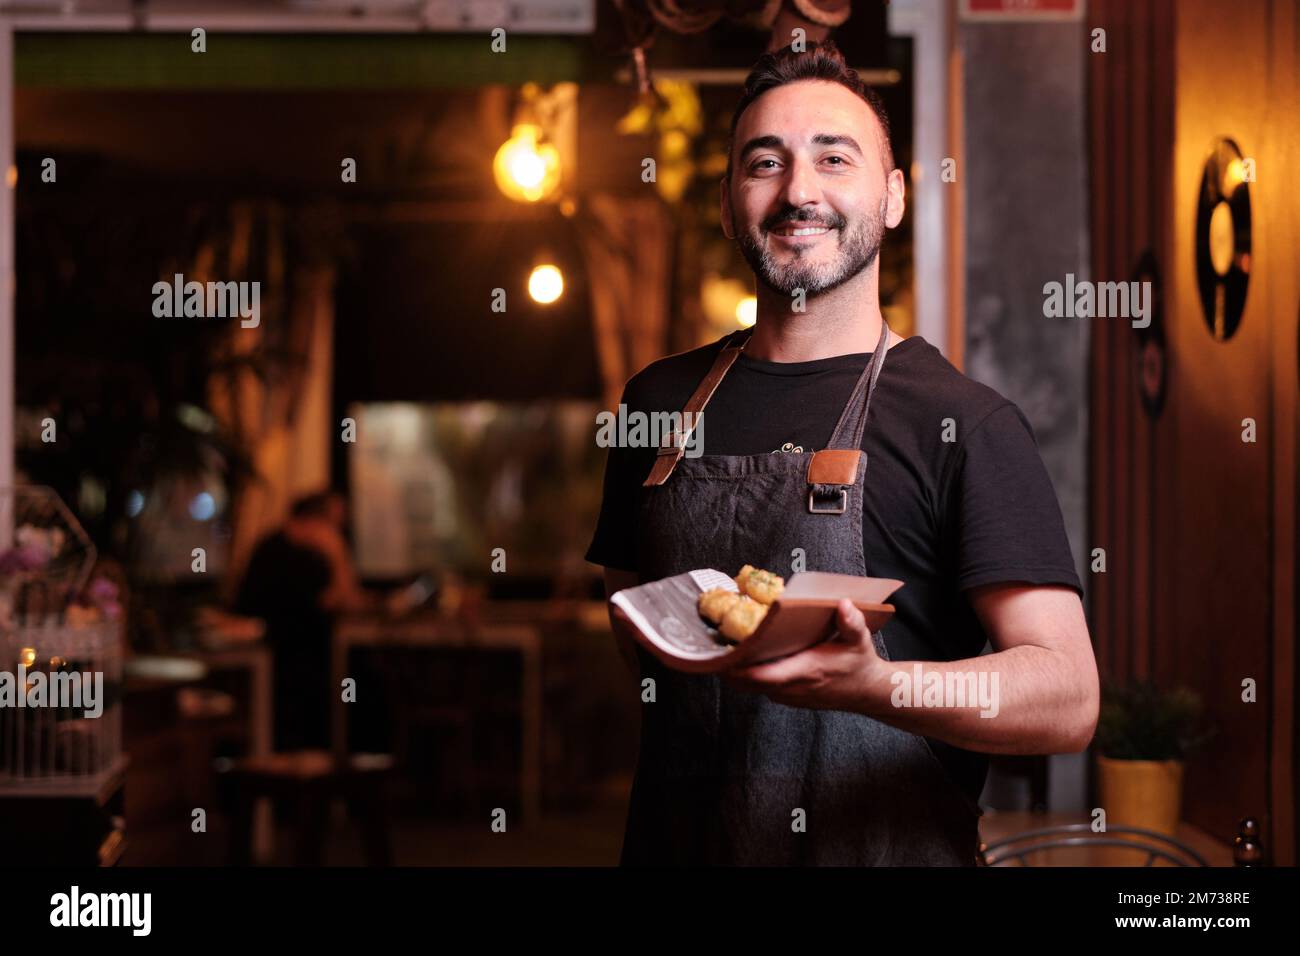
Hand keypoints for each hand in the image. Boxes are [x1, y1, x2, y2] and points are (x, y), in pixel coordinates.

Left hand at [722, 599, 893, 713]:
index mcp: (806, 671)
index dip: (739, 668)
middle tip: (710, 646)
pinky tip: (739, 656)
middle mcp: (792, 688)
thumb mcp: (860, 640)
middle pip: (747, 683)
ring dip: (733, 671)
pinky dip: (745, 675)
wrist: (866, 691)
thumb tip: (843, 605)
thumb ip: (852, 622)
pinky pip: (757, 687)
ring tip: (719, 648)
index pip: (763, 676)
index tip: (721, 655)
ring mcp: (787, 695)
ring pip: (749, 686)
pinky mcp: (785, 696)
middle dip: (727, 667)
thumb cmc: (859, 662)